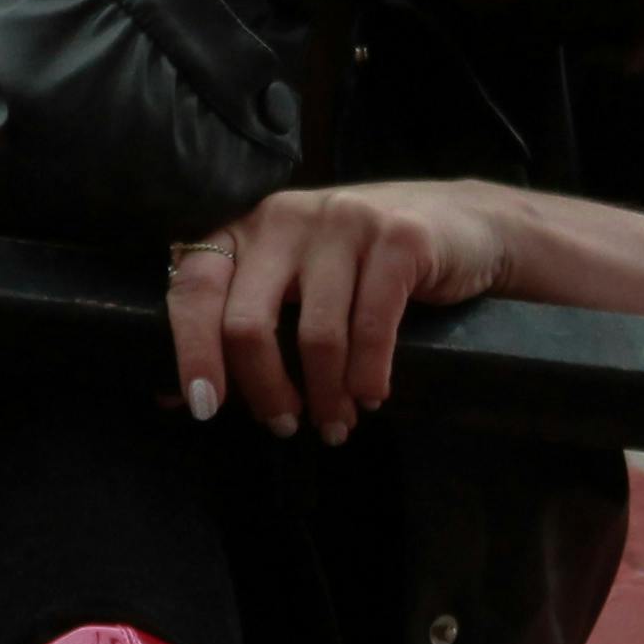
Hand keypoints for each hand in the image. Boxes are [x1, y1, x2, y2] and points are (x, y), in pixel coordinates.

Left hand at [170, 182, 528, 441]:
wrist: (465, 226)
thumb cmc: (365, 269)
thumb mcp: (298, 285)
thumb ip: (245, 328)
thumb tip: (178, 398)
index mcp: (248, 229)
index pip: (195, 289)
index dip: (191, 353)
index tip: (204, 408)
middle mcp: (286, 217)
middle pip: (248, 323)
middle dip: (264, 391)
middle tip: (284, 427)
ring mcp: (343, 221)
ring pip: (315, 335)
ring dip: (325, 397)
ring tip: (335, 424)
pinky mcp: (398, 238)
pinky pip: (372, 328)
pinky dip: (368, 377)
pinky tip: (372, 397)